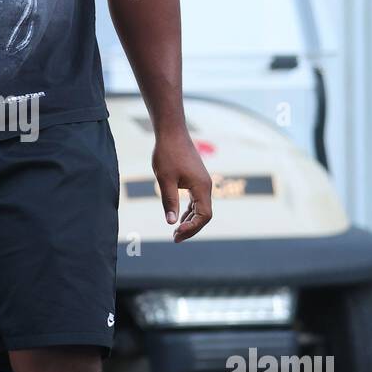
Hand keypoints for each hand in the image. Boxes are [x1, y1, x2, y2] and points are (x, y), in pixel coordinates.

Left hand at [151, 127, 212, 241]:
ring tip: (175, 232)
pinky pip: (197, 200)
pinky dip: (189, 211)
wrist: (172, 133)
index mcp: (201, 187)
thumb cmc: (168, 154)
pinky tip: (179, 218)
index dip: (192, 228)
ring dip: (190, 220)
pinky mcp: (196, 179)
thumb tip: (170, 223)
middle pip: (204, 214)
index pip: (204, 215)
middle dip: (191, 228)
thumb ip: (169, 202)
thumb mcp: (165, 180)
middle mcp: (206, 186)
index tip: (175, 233)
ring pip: (201, 208)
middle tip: (174, 238)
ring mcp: (202, 182)